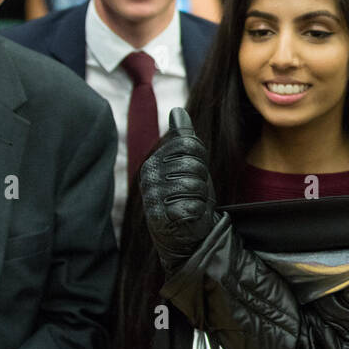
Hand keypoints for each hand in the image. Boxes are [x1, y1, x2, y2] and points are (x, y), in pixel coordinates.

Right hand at [140, 107, 217, 271]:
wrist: (188, 238)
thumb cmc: (189, 199)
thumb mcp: (189, 166)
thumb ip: (183, 140)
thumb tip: (178, 110)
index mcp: (153, 162)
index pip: (187, 142)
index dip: (199, 159)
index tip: (192, 175)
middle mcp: (147, 176)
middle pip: (192, 160)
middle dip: (200, 178)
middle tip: (192, 194)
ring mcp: (153, 196)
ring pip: (195, 181)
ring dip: (200, 195)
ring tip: (190, 205)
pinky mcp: (162, 215)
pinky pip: (195, 201)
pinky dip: (198, 210)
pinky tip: (188, 217)